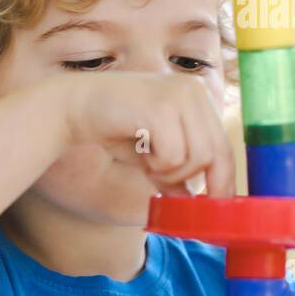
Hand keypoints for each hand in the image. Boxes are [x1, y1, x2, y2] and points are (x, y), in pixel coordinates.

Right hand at [60, 72, 234, 198]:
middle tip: (161, 184)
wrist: (71, 107)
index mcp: (197, 96)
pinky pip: (174, 156)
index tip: (218, 205)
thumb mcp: (151, 154)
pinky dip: (155, 165)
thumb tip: (196, 202)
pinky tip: (137, 151)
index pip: (223, 146)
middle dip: (190, 180)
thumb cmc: (111, 128)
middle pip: (216, 154)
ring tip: (145, 161)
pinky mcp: (161, 107)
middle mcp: (193, 90)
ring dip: (168, 172)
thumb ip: (175, 171)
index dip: (222, 180)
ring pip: (196, 158)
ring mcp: (179, 96)